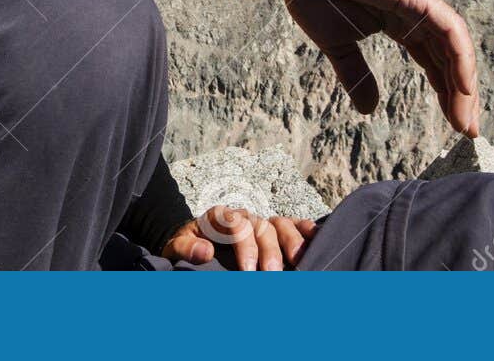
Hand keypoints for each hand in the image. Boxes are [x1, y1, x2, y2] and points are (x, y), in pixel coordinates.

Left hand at [162, 205, 318, 270]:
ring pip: (280, 224)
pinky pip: (292, 224)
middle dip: (269, 252)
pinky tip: (317, 238)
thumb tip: (206, 251)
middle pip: (261, 227)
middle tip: (272, 275)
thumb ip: (186, 247)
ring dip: (291, 242)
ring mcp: (259, 223)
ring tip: (299, 262)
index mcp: (219, 217)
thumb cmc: (188, 246)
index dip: (245, 246)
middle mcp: (243, 217)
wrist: (193, 243)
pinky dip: (305, 228)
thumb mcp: (176, 246)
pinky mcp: (272, 231)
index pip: (237, 224)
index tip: (248, 271)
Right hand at [287, 0, 480, 136]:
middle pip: (450, 58)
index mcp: (401, 21)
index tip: (455, 124)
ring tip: (466, 119)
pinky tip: (464, 87)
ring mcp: (420, 1)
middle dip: (462, 95)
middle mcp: (418, 11)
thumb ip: (357, 75)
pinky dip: (461, 59)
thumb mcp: (339, 46)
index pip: (434, 61)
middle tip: (468, 130)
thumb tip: (369, 110)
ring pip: (456, 47)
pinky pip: (450, 30)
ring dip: (464, 85)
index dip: (447, 92)